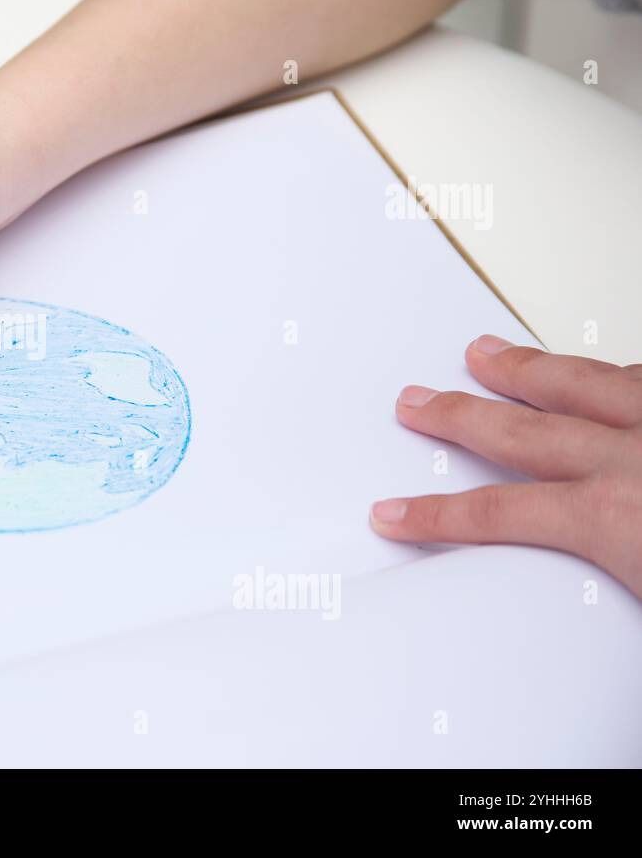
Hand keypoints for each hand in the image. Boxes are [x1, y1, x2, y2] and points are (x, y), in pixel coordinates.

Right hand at [370, 335, 641, 597]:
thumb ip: (596, 608)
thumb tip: (562, 662)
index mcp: (613, 516)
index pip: (499, 513)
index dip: (439, 516)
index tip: (398, 514)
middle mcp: (635, 458)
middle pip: (523, 433)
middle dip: (459, 417)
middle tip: (420, 404)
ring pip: (584, 384)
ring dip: (527, 368)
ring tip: (490, 354)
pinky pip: (641, 379)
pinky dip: (607, 373)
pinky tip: (596, 371)